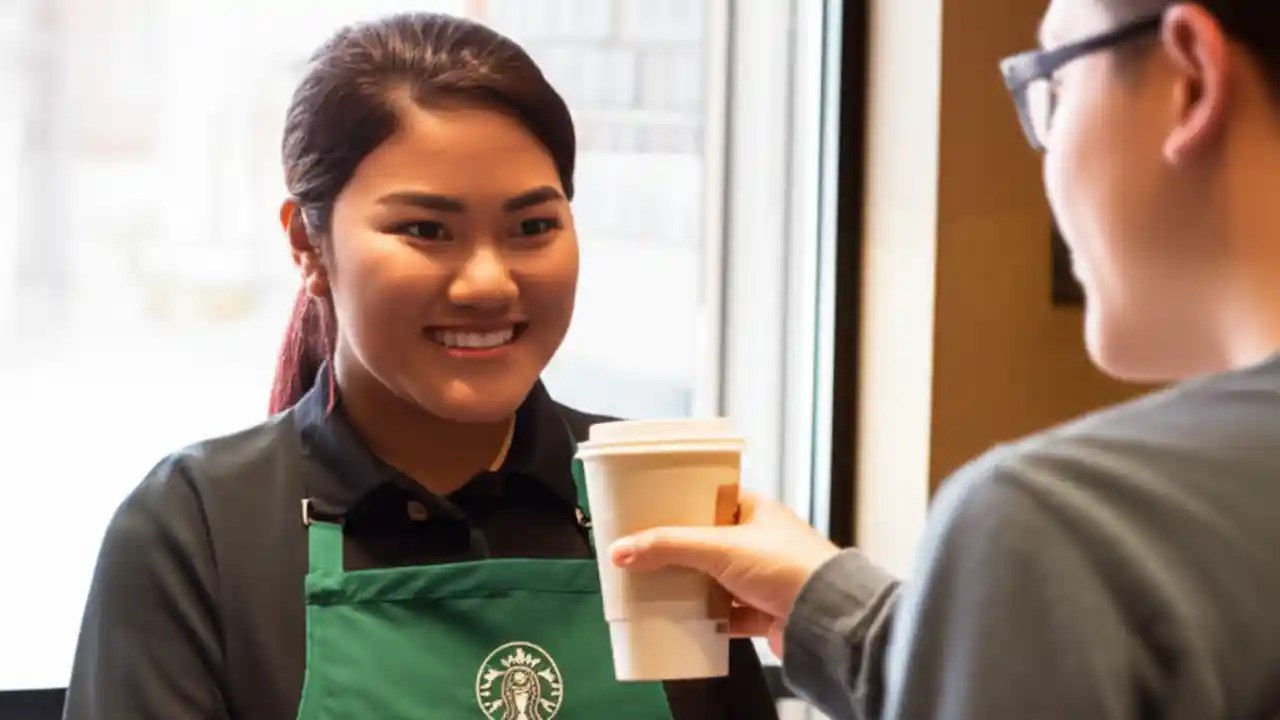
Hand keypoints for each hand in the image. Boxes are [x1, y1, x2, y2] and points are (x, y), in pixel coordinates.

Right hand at [609, 490, 839, 655]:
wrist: (828, 619)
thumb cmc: (791, 567)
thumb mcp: (721, 547)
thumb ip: (670, 546)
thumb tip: (623, 548)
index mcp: (756, 511)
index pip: (711, 499)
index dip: (680, 504)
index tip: (649, 510)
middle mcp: (761, 541)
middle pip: (707, 543)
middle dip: (678, 551)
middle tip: (644, 552)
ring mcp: (763, 577)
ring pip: (715, 580)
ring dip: (689, 586)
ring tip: (655, 587)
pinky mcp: (763, 610)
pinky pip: (726, 614)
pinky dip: (707, 618)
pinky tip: (686, 620)